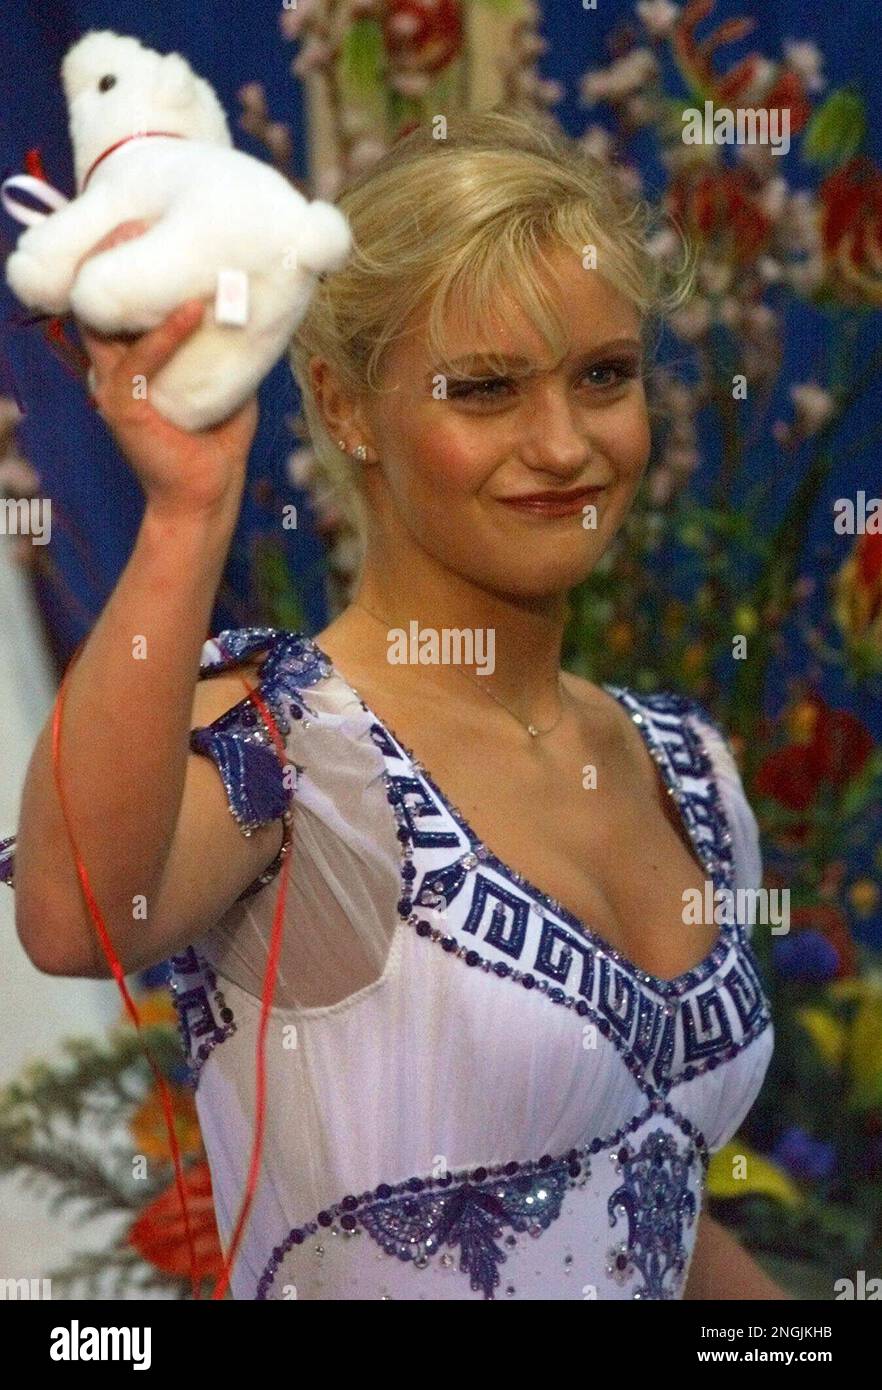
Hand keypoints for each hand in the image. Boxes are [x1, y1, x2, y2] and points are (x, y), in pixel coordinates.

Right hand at [74, 221, 258, 519]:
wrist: (208, 494)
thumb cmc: (217, 438)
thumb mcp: (223, 376)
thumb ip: (224, 341)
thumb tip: (260, 300)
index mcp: (130, 355)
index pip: (115, 296)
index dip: (123, 258)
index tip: (145, 217)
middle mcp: (113, 365)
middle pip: (98, 297)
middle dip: (113, 253)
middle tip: (138, 212)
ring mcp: (113, 386)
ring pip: (105, 322)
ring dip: (130, 280)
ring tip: (153, 240)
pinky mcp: (124, 409)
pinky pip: (141, 361)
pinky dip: (168, 333)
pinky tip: (194, 308)